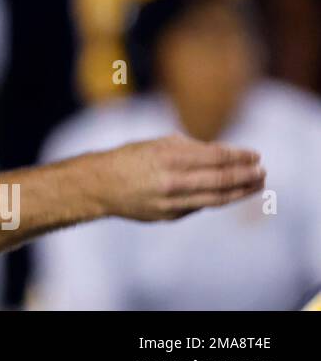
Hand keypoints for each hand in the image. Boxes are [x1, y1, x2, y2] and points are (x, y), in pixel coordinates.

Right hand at [90, 134, 265, 221]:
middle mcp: (172, 181)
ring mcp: (171, 201)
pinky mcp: (169, 216)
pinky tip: (228, 193)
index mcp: (168, 157)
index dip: (239, 156)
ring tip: (256, 186)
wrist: (99, 186)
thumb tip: (221, 153)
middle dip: (246, 175)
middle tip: (262, 172)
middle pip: (221, 180)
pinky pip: (199, 206)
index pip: (215, 156)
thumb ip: (188, 148)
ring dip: (240, 192)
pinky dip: (217, 198)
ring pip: (216, 199)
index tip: (255, 154)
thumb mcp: (156, 144)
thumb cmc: (129, 159)